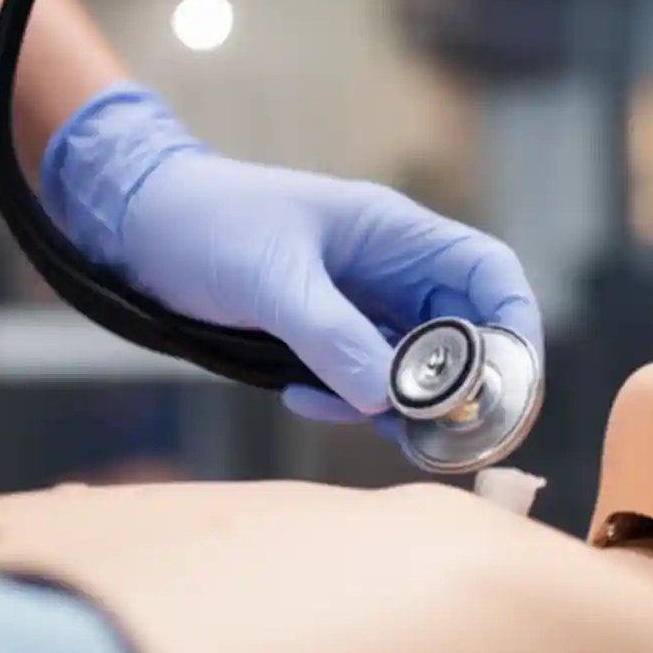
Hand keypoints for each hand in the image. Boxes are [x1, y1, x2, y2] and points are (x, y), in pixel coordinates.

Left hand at [41, 82, 541, 427]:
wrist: (137, 226)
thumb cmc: (207, 222)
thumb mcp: (272, 279)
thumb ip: (331, 337)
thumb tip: (385, 402)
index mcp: (394, 233)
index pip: (487, 272)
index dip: (514, 324)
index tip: (513, 382)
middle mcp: (388, 271)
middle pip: (460, 332)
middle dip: (452, 384)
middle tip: (430, 429)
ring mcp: (357, 305)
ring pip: (411, 367)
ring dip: (393, 403)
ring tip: (344, 411)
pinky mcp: (324, 336)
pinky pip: (362, 381)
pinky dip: (347, 401)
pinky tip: (299, 395)